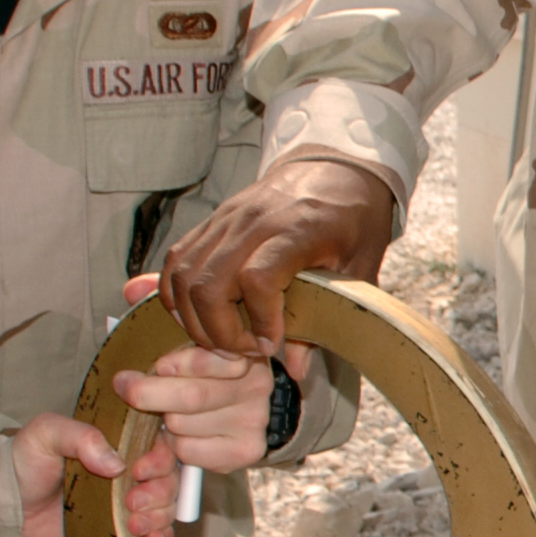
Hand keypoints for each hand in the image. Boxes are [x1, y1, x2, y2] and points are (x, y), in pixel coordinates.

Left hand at [2, 409, 175, 536]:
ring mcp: (127, 502)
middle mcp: (130, 471)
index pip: (158, 443)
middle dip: (159, 492)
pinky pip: (155, 534)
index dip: (159, 457)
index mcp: (118, 441)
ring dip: (159, 516)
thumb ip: (80, 437)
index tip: (139, 470)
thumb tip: (117, 463)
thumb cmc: (23, 462)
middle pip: (169, 478)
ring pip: (166, 507)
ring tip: (132, 524)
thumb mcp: (46, 434)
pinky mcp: (121, 531)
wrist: (5, 508)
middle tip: (131, 502)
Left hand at [111, 298, 314, 477]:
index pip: (207, 358)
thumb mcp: (185, 329)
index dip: (175, 363)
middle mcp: (258, 383)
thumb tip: (131, 289)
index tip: (158, 365)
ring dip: (163, 422)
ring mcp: (255, 419)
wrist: (239, 409)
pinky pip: (191, 452)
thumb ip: (159, 304)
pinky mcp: (247, 451)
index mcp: (243, 348)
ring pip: (184, 426)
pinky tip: (182, 434)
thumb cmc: (202, 366)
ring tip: (166, 412)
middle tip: (126, 387)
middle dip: (148, 393)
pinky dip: (176, 447)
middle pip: (191, 396)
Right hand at [162, 156, 399, 357]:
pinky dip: (177, 294)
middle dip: (218, 332)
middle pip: (208, 284)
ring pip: (183, 274)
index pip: (258, 279)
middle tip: (242, 351)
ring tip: (222, 338)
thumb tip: (294, 369)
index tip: (270, 344)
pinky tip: (200, 315)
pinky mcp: (212, 219)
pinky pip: (176, 259)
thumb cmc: (354, 220)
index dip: (259, 321)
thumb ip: (328, 317)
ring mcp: (227, 218)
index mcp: (298, 231)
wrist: (338, 167)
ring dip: (193, 318)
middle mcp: (255, 221)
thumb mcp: (359, 269)